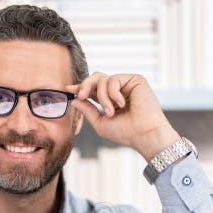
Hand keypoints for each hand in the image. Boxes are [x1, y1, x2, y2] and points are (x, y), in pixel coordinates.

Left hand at [66, 73, 180, 161]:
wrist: (143, 134)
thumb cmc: (125, 132)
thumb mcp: (100, 122)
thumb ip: (87, 110)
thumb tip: (73, 99)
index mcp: (111, 99)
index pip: (93, 89)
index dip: (80, 87)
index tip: (68, 89)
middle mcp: (119, 90)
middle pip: (96, 77)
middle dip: (85, 85)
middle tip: (81, 96)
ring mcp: (127, 84)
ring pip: (102, 79)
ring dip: (102, 97)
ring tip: (110, 112)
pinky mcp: (135, 79)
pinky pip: (113, 80)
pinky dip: (113, 94)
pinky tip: (122, 105)